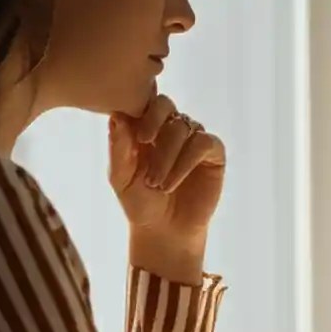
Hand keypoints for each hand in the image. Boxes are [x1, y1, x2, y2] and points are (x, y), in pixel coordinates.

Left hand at [109, 95, 225, 282]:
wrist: (166, 231)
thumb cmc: (140, 203)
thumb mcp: (121, 177)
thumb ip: (118, 148)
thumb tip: (117, 116)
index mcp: (145, 127)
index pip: (143, 100)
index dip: (138, 109)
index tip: (131, 132)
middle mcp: (170, 128)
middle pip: (165, 106)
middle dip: (153, 123)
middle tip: (143, 143)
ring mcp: (193, 138)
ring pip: (182, 127)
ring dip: (167, 155)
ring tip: (157, 184)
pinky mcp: (213, 153)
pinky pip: (202, 143)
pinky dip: (185, 161)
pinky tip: (172, 182)